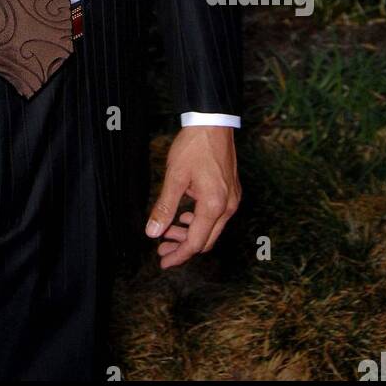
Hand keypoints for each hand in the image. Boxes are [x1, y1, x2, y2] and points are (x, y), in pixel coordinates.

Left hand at [145, 126, 240, 268]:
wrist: (213, 123)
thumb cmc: (194, 146)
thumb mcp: (175, 176)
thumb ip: (164, 207)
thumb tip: (152, 232)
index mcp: (214, 205)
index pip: (196, 242)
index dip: (179, 255)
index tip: (163, 262)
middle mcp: (228, 206)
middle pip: (206, 240)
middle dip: (183, 248)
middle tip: (162, 250)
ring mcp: (233, 200)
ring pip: (212, 229)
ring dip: (190, 234)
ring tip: (168, 233)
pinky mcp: (232, 192)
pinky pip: (217, 217)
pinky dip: (200, 222)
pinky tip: (184, 217)